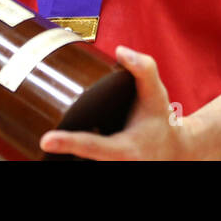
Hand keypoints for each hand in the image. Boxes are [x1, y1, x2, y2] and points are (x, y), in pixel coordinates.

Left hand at [39, 46, 196, 159]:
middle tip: (49, 137)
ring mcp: (110, 169)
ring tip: (58, 139)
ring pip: (76, 164)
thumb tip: (120, 51)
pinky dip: (71, 154)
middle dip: (62, 149)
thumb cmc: (160, 120)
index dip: (68, 143)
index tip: (45, 141)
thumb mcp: (157, 94)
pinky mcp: (104, 168)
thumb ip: (143, 69)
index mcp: (126, 150)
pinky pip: (79, 162)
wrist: (175, 150)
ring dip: (65, 155)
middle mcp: (116, 166)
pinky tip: (64, 142)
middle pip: (78, 161)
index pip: (92, 147)